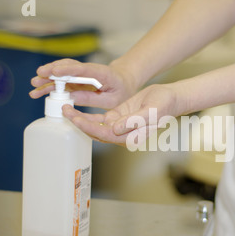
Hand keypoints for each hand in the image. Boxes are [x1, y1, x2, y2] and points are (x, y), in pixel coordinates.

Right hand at [30, 58, 136, 109]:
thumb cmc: (121, 91)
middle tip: (39, 75)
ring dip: (47, 78)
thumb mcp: (112, 100)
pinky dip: (50, 84)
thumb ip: (92, 99)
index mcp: (102, 73)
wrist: (124, 81)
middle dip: (52, 71)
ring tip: (34, 85)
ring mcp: (80, 74)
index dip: (68, 70)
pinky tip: (39, 89)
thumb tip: (71, 98)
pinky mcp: (76, 80)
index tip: (55, 71)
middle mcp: (88, 70)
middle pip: (68, 68)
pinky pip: (61, 80)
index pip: (83, 69)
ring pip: (62, 73)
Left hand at [62, 83, 186, 146]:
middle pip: (95, 132)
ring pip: (95, 126)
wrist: (169, 98)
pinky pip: (99, 119)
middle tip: (64, 110)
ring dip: (80, 119)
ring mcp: (118, 126)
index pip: (104, 134)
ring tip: (66, 109)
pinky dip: (87, 116)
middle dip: (79, 123)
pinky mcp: (117, 117)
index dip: (88, 127)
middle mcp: (122, 135)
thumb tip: (115, 128)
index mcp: (130, 137)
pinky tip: (75, 110)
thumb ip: (133, 121)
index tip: (76, 119)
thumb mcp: (150, 112)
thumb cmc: (164, 106)